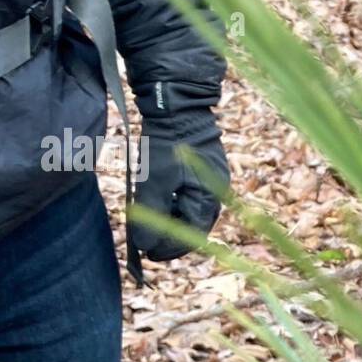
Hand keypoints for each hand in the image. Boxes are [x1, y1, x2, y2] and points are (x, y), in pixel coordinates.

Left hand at [129, 109, 227, 260]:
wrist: (178, 106)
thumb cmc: (167, 144)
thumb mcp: (155, 181)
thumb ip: (152, 215)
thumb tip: (145, 247)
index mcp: (209, 198)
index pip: (192, 236)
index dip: (169, 249)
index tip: (147, 255)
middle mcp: (216, 193)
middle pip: (195, 227)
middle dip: (171, 238)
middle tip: (146, 245)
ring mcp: (212, 181)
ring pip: (192, 212)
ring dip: (171, 222)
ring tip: (150, 225)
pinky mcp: (204, 170)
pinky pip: (191, 197)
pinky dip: (174, 206)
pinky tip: (159, 204)